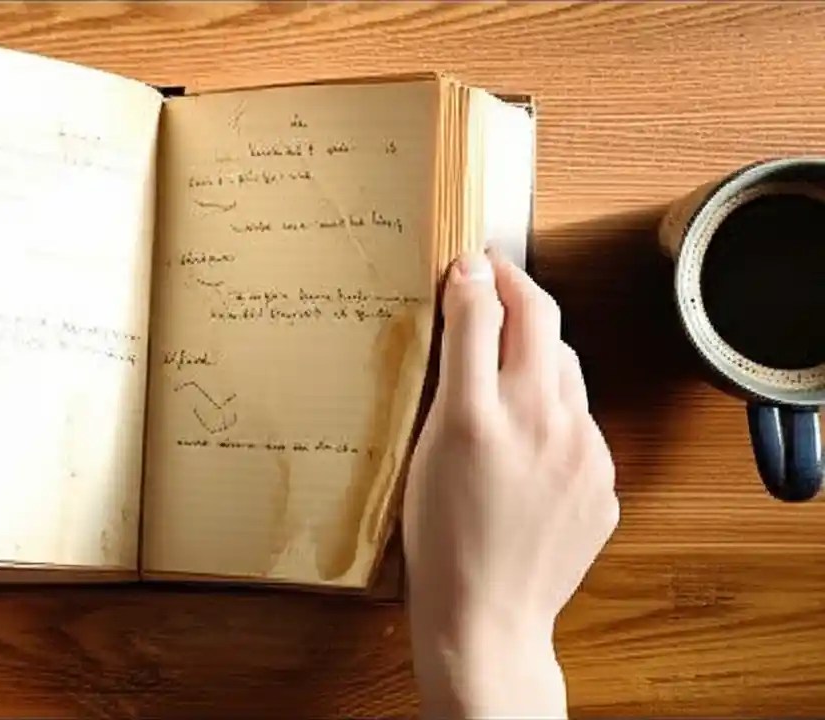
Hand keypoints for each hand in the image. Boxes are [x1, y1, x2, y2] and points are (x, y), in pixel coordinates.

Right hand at [402, 249, 617, 717]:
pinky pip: (582, 426)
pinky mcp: (604, 484)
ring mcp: (585, 454)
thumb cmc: (440, 537)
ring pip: (566, 374)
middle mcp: (546, 422)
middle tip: (493, 280)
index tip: (470, 263)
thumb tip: (467, 290)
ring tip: (506, 364)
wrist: (487, 616)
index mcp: (489, 411)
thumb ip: (454, 359)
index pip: (495, 311)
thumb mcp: (430, 442)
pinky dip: (556, 414)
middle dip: (519, 292)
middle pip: (545, 325)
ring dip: (539, 354)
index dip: (482, 275)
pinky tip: (526, 441)